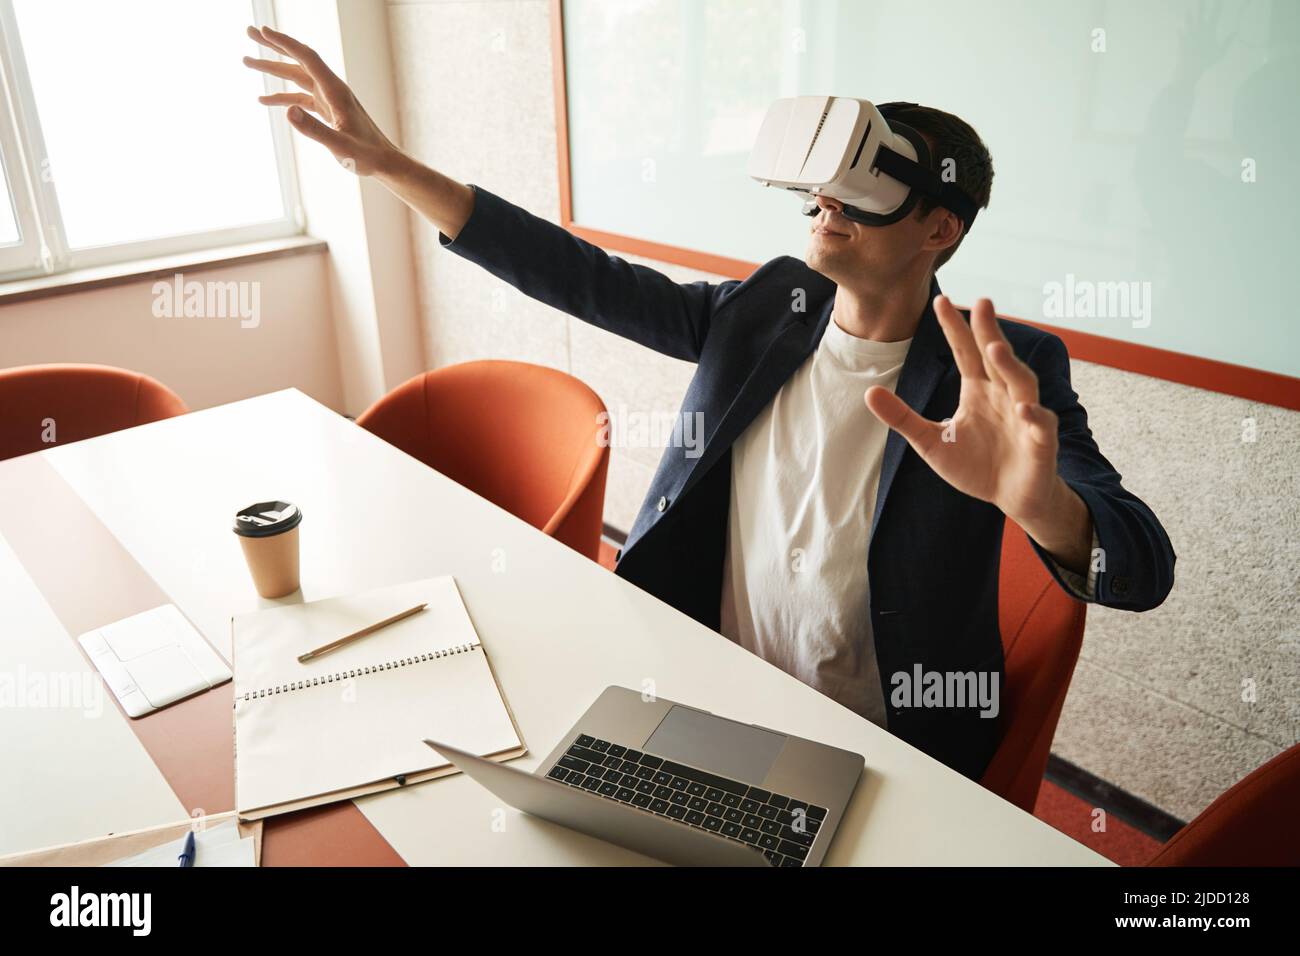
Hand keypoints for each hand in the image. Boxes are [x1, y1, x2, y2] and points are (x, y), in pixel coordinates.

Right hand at [243, 25, 397, 176]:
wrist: (384, 162)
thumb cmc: (366, 155)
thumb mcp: (339, 145)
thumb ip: (314, 129)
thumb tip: (287, 111)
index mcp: (335, 91)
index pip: (307, 58)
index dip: (285, 43)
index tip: (263, 31)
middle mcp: (332, 89)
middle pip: (299, 60)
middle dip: (274, 46)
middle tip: (249, 32)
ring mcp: (329, 99)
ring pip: (297, 77)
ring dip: (273, 69)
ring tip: (246, 61)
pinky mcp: (328, 110)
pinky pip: (300, 97)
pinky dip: (282, 96)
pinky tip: (263, 100)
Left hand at [865, 296, 1090, 569]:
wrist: (1014, 498)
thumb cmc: (976, 465)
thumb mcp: (931, 441)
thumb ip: (903, 418)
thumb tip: (868, 392)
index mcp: (979, 389)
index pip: (966, 352)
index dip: (954, 328)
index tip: (941, 300)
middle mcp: (1004, 394)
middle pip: (995, 357)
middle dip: (989, 331)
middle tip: (981, 303)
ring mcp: (1025, 415)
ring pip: (1021, 382)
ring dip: (1010, 366)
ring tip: (995, 348)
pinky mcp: (1041, 440)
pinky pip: (1040, 423)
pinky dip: (1034, 415)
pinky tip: (1024, 408)